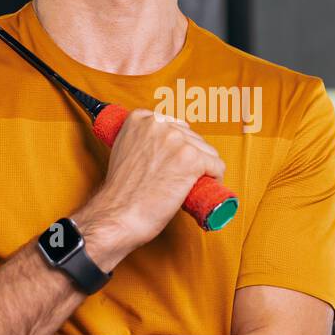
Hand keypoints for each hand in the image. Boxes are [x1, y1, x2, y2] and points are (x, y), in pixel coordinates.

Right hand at [77, 109, 226, 257]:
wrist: (118, 215)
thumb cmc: (120, 193)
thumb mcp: (124, 152)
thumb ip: (140, 142)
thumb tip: (161, 148)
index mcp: (140, 119)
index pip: (174, 126)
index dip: (178, 145)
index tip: (176, 159)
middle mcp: (158, 125)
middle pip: (192, 138)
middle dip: (192, 157)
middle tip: (183, 177)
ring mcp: (176, 141)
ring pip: (207, 151)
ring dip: (204, 167)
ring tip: (193, 184)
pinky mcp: (191, 159)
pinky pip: (217, 165)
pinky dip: (216, 177)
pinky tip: (208, 185)